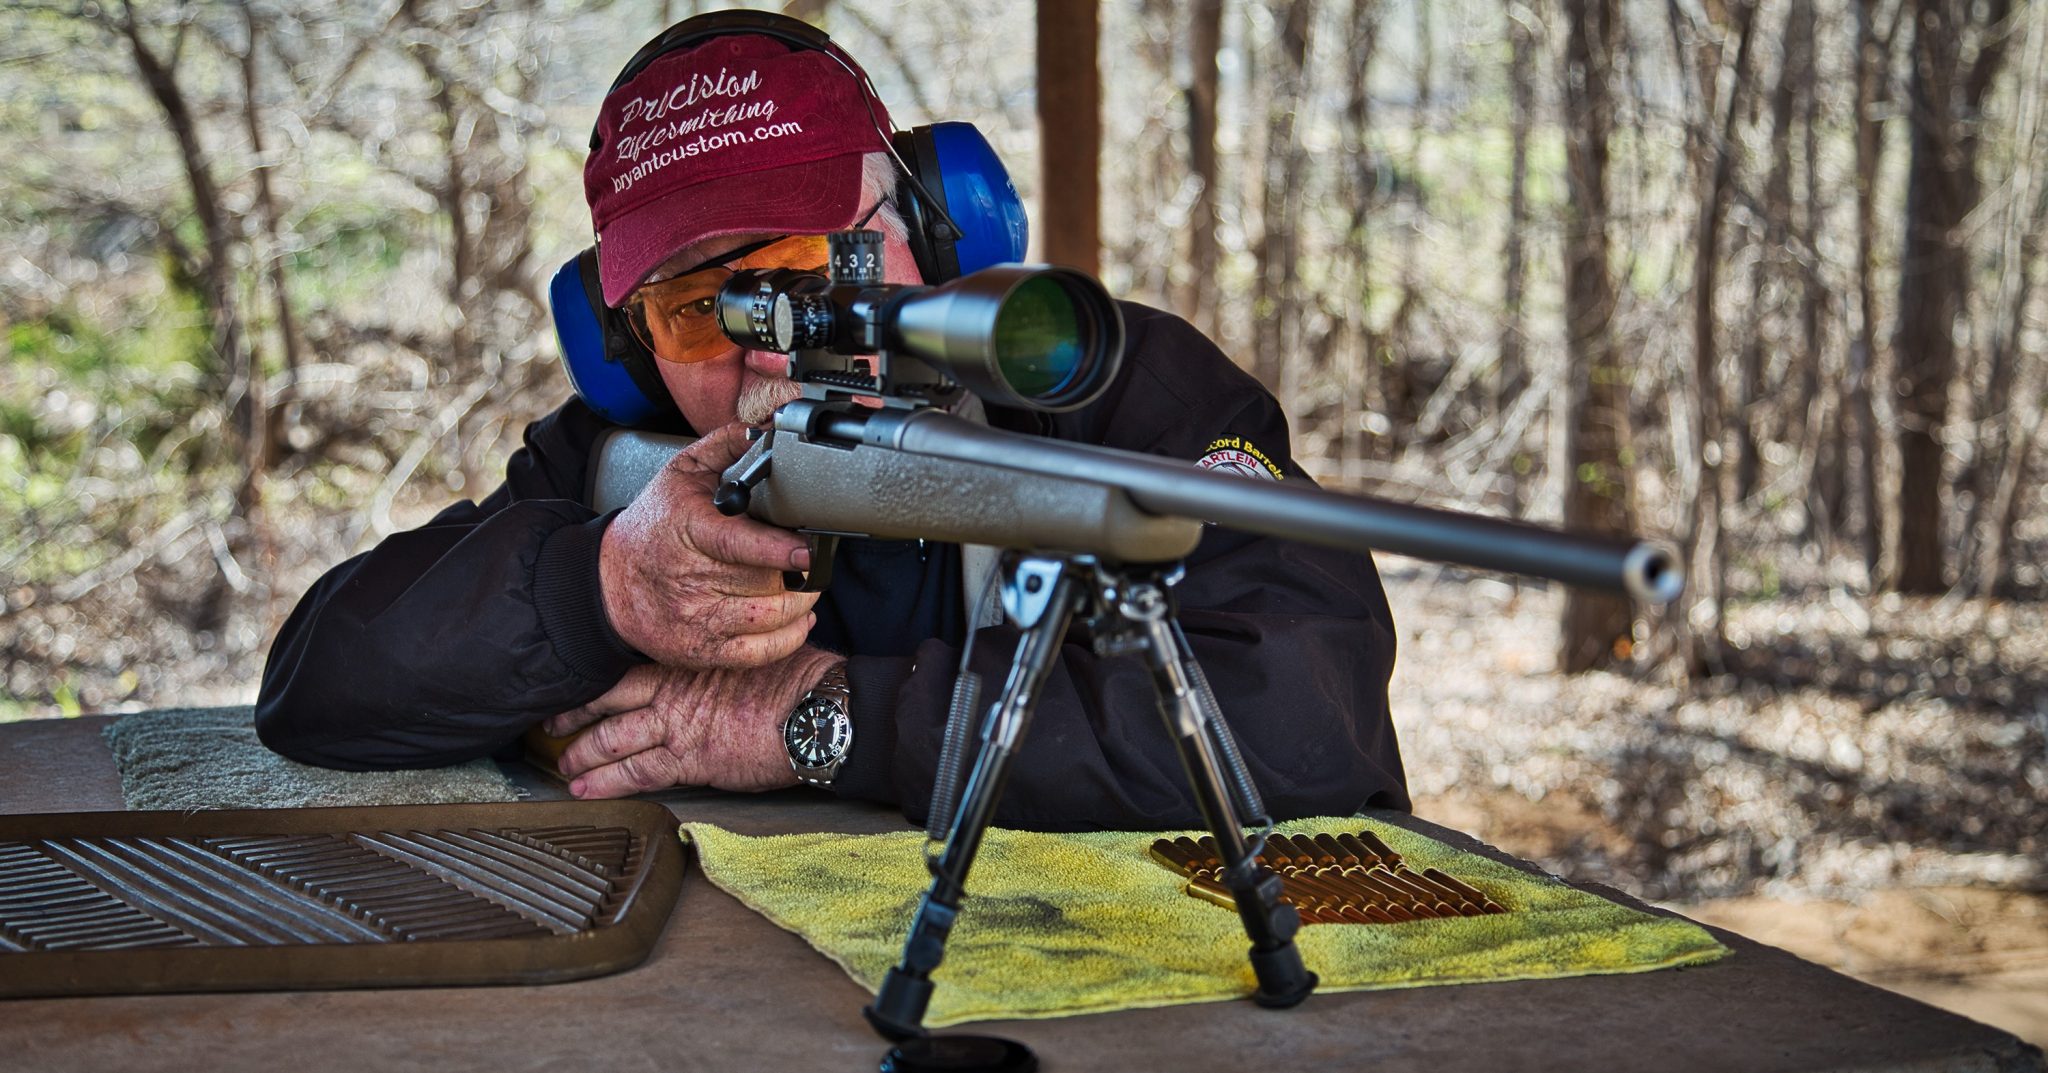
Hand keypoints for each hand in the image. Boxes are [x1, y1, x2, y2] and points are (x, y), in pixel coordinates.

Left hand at [544, 648, 843, 797]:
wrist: (817, 709)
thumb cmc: (800, 679)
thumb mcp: (756, 652)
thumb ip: (728, 658)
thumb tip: (728, 660)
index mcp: (689, 661)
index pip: (629, 670)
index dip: (598, 682)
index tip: (580, 687)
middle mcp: (674, 691)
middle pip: (609, 701)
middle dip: (576, 716)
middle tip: (552, 725)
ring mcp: (678, 726)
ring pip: (613, 740)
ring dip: (583, 755)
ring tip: (564, 766)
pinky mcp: (691, 761)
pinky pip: (637, 774)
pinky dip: (607, 783)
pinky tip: (587, 791)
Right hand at [600, 423, 819, 668]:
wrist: (610, 584)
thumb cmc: (654, 526)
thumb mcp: (681, 474)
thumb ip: (726, 446)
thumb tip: (769, 429)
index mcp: (688, 530)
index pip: (737, 545)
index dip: (778, 550)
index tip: (807, 550)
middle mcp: (691, 579)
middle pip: (765, 581)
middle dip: (800, 573)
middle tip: (811, 560)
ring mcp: (697, 620)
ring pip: (771, 617)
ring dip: (801, 602)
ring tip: (805, 584)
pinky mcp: (703, 651)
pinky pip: (761, 651)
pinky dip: (790, 636)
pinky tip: (796, 617)